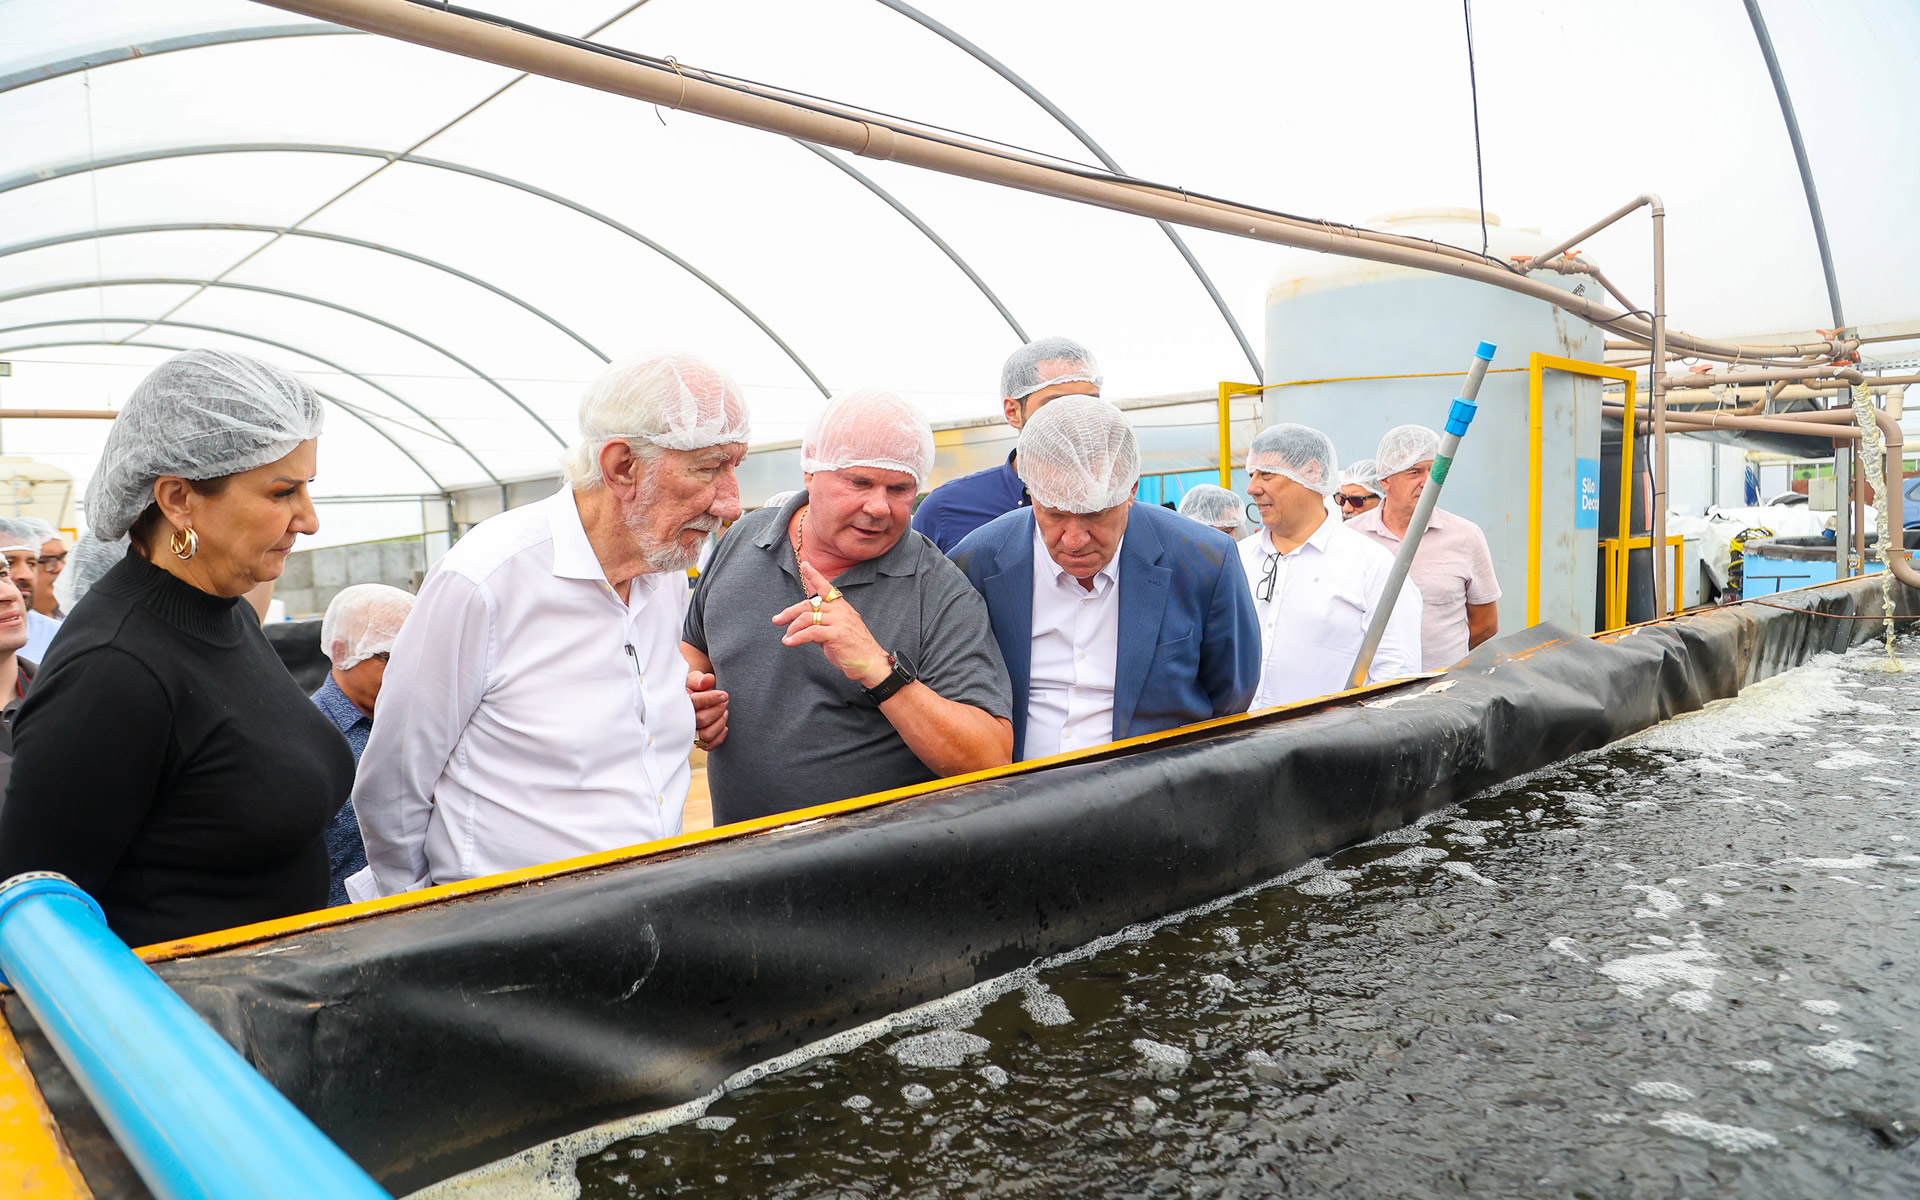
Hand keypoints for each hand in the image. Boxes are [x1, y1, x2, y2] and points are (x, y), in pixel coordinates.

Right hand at [686, 670, 728, 749]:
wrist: (688, 698)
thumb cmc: (691, 688)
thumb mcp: (693, 680)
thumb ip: (699, 680)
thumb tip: (709, 680)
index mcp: (679, 703)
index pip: (695, 703)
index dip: (711, 699)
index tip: (724, 695)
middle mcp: (682, 720)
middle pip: (702, 720)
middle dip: (717, 710)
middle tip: (725, 700)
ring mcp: (688, 732)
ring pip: (706, 735)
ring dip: (720, 723)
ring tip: (725, 712)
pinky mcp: (696, 741)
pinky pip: (708, 746)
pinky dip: (719, 737)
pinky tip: (724, 727)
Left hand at [773, 561, 889, 685]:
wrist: (871, 663)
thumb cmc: (854, 650)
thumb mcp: (835, 633)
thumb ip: (821, 626)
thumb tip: (803, 627)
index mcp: (842, 607)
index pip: (826, 588)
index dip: (814, 576)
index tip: (805, 565)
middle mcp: (840, 610)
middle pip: (808, 605)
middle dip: (789, 612)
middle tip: (777, 620)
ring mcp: (839, 621)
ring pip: (807, 617)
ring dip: (792, 628)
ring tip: (786, 638)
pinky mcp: (837, 634)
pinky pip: (810, 632)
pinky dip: (797, 637)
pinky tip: (789, 642)